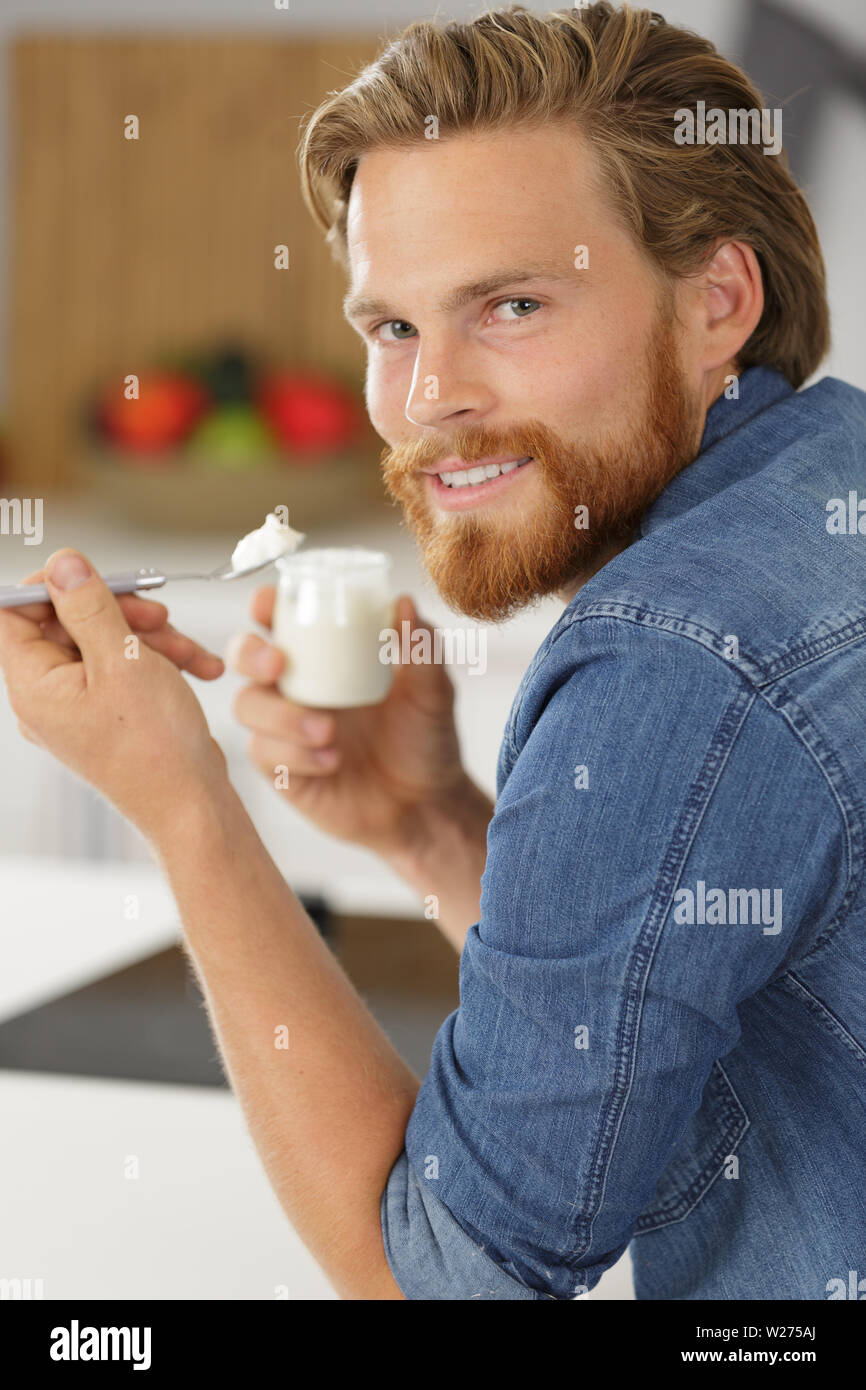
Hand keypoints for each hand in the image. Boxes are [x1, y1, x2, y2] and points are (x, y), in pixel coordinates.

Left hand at [0, 549, 228, 841]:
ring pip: (105, 643)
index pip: (11, 613)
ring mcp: (80, 708)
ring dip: (152, 637)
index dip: (50, 587)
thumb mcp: (123, 659)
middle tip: (158, 616)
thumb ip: (89, 605)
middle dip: (119, 612)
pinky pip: (125, 670)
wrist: (194, 807)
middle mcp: (47, 698)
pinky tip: (201, 668)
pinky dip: (161, 662)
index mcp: (32, 686)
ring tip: (191, 652)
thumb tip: (62, 562)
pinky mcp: (111, 715)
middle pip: (67, 623)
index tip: (94, 579)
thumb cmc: (156, 746)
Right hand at [228, 589, 474, 857]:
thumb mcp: (433, 693)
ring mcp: (284, 728)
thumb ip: (421, 650)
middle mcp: (297, 686)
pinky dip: (295, 754)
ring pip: (247, 705)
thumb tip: (404, 603)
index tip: (269, 603)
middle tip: (279, 665)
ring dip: (282, 715)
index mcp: (326, 657)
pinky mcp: (282, 769)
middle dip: (250, 654)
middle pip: (243, 656)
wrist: (425, 806)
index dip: (265, 605)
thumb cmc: (426, 741)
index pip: (283, 619)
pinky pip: (264, 752)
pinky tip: (332, 761)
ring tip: (328, 731)